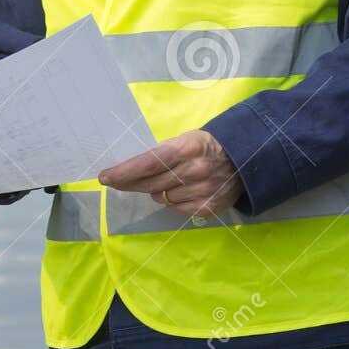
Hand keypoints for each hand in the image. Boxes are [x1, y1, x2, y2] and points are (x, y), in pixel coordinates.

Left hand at [97, 129, 242, 217]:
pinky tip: (182, 191)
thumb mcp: (184, 140)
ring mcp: (202, 191)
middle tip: (114, 181)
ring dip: (157, 190)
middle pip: (149, 183)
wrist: (244, 161)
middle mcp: (193, 170)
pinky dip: (172, 201)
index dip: (124, 172)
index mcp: (185, 148)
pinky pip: (175, 208)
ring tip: (171, 180)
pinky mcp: (207, 208)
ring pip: (161, 197)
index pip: (147, 163)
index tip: (104, 177)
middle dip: (128, 183)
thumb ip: (161, 154)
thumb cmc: (205, 147)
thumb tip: (130, 171)